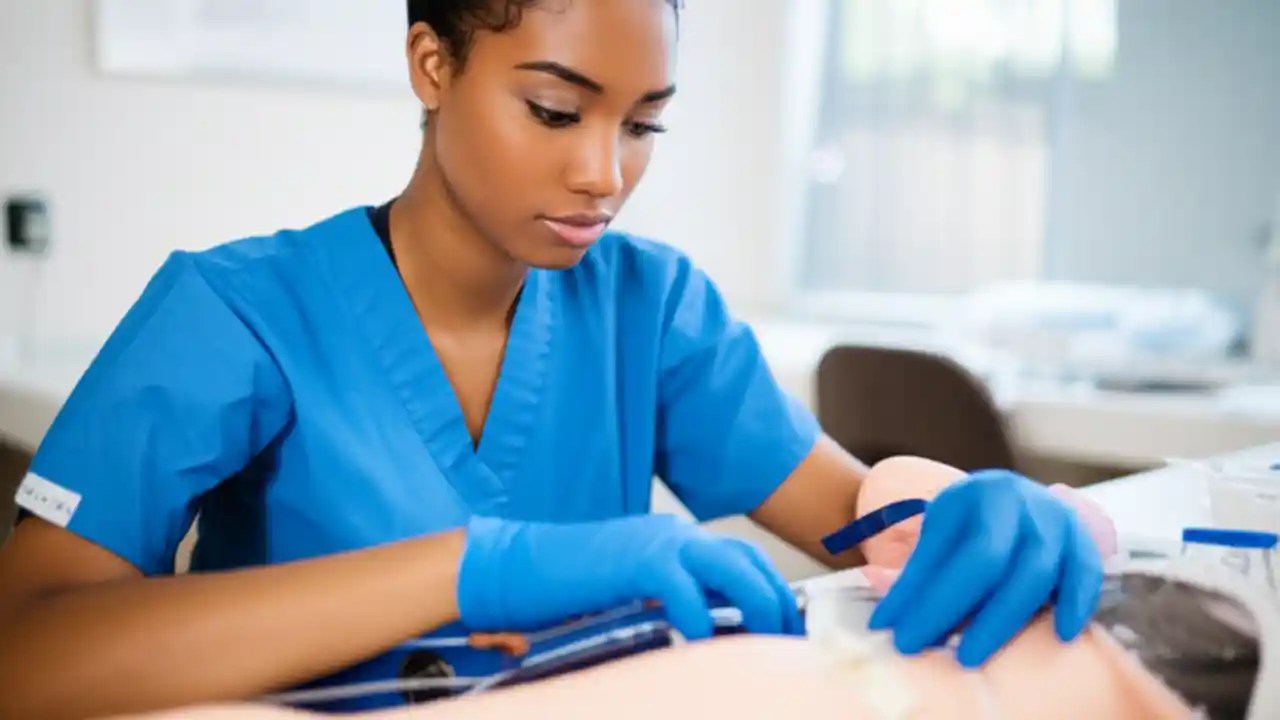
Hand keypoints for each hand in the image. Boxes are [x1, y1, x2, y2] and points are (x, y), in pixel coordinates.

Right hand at [456, 514, 801, 639]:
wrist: (511, 566)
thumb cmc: (563, 588)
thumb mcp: (628, 592)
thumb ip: (667, 600)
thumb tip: (707, 632)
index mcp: (673, 540)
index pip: (742, 558)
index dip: (773, 591)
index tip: (788, 629)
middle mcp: (673, 535)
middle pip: (750, 561)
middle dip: (779, 602)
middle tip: (793, 643)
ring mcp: (656, 543)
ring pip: (733, 568)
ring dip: (759, 607)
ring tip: (768, 646)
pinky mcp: (635, 560)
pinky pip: (685, 590)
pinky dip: (703, 619)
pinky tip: (709, 646)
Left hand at [867, 470, 1103, 667]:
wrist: (1015, 500)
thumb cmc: (970, 526)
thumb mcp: (938, 535)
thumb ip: (916, 573)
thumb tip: (886, 616)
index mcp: (975, 494)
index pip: (948, 550)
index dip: (922, 593)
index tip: (891, 628)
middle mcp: (1019, 502)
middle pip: (990, 561)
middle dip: (953, 610)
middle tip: (921, 646)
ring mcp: (1056, 520)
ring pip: (1036, 574)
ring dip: (1002, 621)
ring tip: (968, 656)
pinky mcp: (1084, 540)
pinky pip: (1086, 574)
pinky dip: (1076, 603)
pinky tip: (1059, 635)